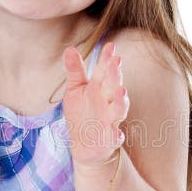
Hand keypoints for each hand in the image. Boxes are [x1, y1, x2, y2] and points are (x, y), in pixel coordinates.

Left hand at [62, 41, 128, 167]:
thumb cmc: (82, 113)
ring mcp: (110, 119)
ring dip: (121, 101)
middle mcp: (107, 101)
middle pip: (113, 86)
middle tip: (115, 62)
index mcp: (99, 88)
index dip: (107, 59)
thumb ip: (75, 71)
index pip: (104, 70)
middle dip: (115, 74)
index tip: (110, 46)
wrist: (86, 144)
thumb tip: (70, 48)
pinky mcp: (110, 138)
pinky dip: (117, 135)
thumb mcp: (75, 90)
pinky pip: (116, 137)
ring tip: (121, 91)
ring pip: (119, 108)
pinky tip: (117, 134)